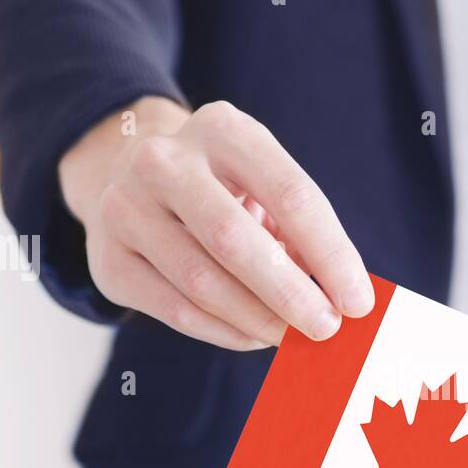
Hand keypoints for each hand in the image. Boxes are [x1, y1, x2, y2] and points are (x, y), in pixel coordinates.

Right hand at [58, 97, 373, 348]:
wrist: (128, 177)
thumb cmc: (222, 189)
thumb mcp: (262, 186)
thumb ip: (299, 235)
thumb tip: (342, 301)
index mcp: (223, 129)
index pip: (291, 195)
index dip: (331, 254)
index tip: (359, 301)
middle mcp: (164, 161)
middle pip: (234, 239)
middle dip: (290, 293)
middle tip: (326, 329)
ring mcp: (125, 207)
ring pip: (202, 282)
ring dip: (258, 320)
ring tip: (292, 337)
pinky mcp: (107, 259)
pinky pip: (176, 309)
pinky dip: (224, 332)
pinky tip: (254, 336)